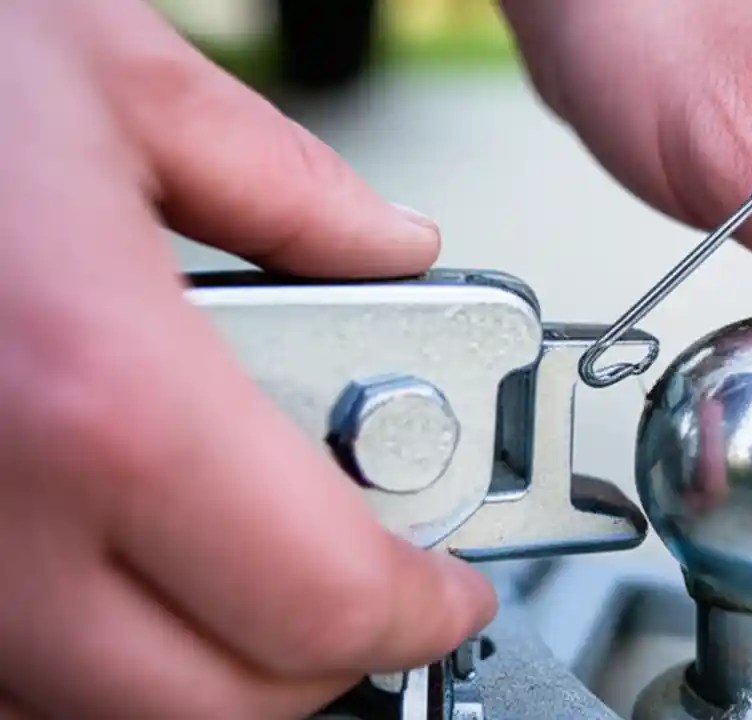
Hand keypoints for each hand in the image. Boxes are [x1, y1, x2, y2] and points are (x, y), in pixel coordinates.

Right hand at [0, 3, 491, 716]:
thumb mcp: (115, 77)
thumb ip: (291, 188)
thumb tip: (391, 248)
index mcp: (94, 393)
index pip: (324, 600)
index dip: (419, 610)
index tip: (446, 590)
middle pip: (223, 705)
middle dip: (329, 650)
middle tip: (368, 573)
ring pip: (102, 716)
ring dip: (209, 659)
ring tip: (244, 548)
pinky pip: (3, 680)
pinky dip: (86, 654)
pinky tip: (114, 549)